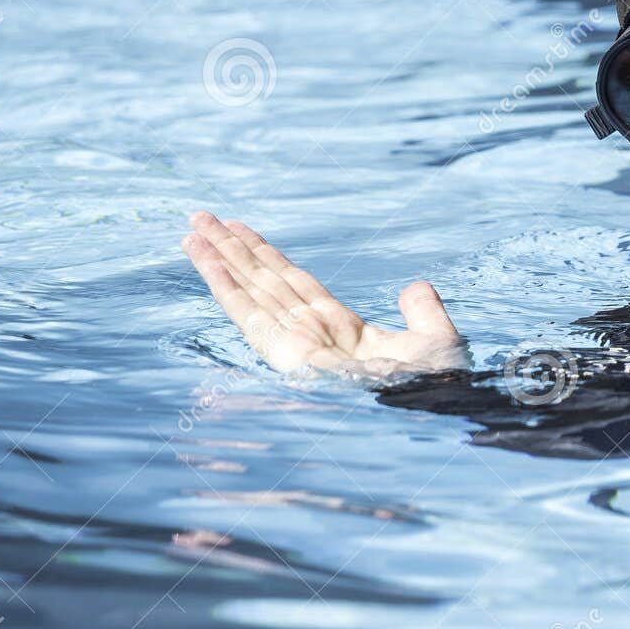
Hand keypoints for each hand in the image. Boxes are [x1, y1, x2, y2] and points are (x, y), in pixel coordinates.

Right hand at [181, 212, 469, 377]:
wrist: (427, 409)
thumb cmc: (437, 390)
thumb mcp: (437, 339)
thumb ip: (423, 312)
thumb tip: (415, 288)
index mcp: (344, 332)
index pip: (296, 285)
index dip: (269, 257)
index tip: (242, 232)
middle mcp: (313, 335)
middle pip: (265, 281)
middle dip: (234, 251)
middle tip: (202, 218)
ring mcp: (296, 344)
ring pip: (250, 291)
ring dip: (219, 260)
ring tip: (192, 230)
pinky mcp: (285, 355)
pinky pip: (248, 312)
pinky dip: (223, 286)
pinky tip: (204, 260)